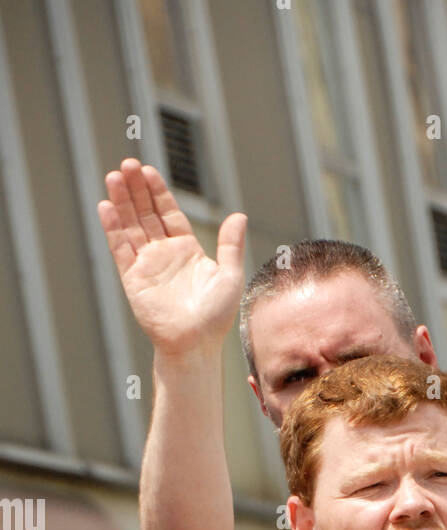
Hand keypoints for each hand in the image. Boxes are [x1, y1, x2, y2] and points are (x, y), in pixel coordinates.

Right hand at [97, 159, 245, 354]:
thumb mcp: (230, 276)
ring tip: (114, 177)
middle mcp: (164, 254)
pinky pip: (120, 248)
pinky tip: (106, 207)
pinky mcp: (132, 278)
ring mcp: (147, 265)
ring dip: (122, 202)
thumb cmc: (216, 318)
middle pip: (146, 214)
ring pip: (131, 226)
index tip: (148, 171)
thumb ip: (230, 245)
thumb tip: (239, 216)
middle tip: (127, 165)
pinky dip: (113, 228)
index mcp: (187, 250)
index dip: (158, 192)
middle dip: (136, 189)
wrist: (195, 345)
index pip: (168, 213)